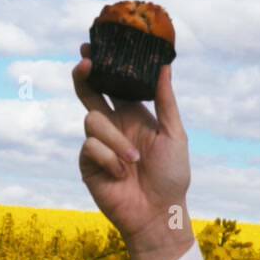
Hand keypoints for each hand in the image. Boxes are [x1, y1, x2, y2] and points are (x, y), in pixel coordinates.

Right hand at [73, 43, 193, 259]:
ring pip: (92, 120)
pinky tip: (121, 174)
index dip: (104, 65)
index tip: (94, 46)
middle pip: (89, 92)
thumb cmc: (172, 175)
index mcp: (134, 115)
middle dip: (84, 76)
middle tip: (85, 62)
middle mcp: (113, 126)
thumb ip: (165, 101)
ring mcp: (98, 144)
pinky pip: (90, 146)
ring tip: (133, 162)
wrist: (158, 213)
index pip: (114, 84)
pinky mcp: (87, 163)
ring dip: (115, 141)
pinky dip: (109, 159)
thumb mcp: (175, 134)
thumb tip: (165, 65)